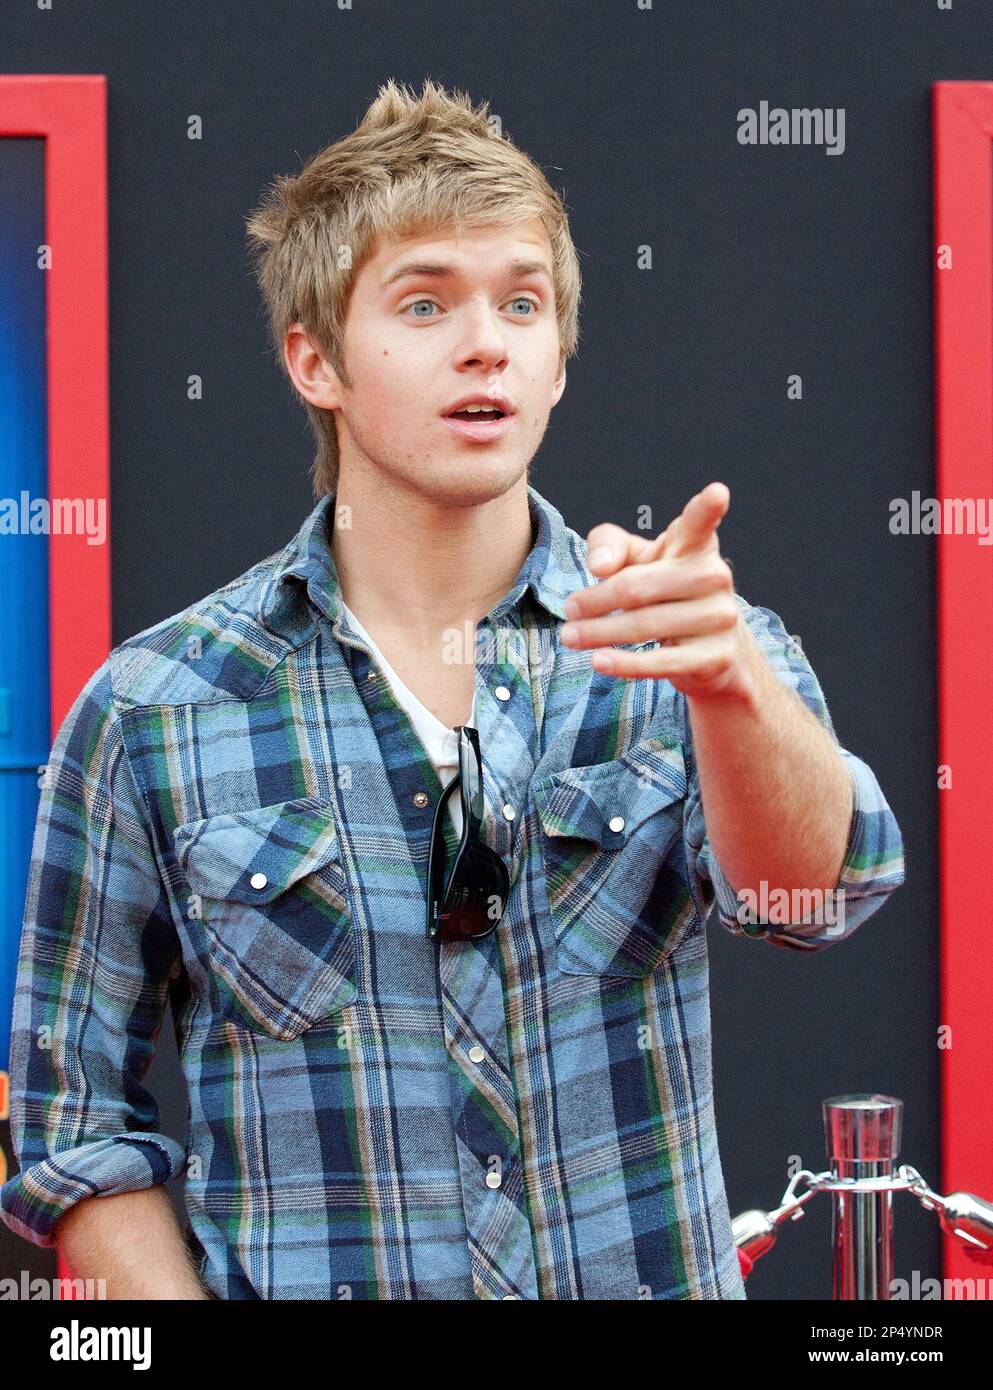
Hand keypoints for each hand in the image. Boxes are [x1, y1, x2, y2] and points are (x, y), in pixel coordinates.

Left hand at [560, 482, 752, 700]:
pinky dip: (626, 664)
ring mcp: (719, 618)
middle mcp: (714, 577)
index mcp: (695, 546)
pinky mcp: (716, 657)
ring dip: (600, 633)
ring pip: (647, 625)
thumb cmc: (661, 590)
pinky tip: (598, 662)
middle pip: (640, 586)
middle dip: (597, 600)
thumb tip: (600, 566)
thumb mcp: (635, 559)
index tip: (717, 493)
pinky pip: (663, 662)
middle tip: (568, 609)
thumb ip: (609, 545)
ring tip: (569, 637)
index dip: (707, 508)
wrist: (708, 650)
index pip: (700, 524)